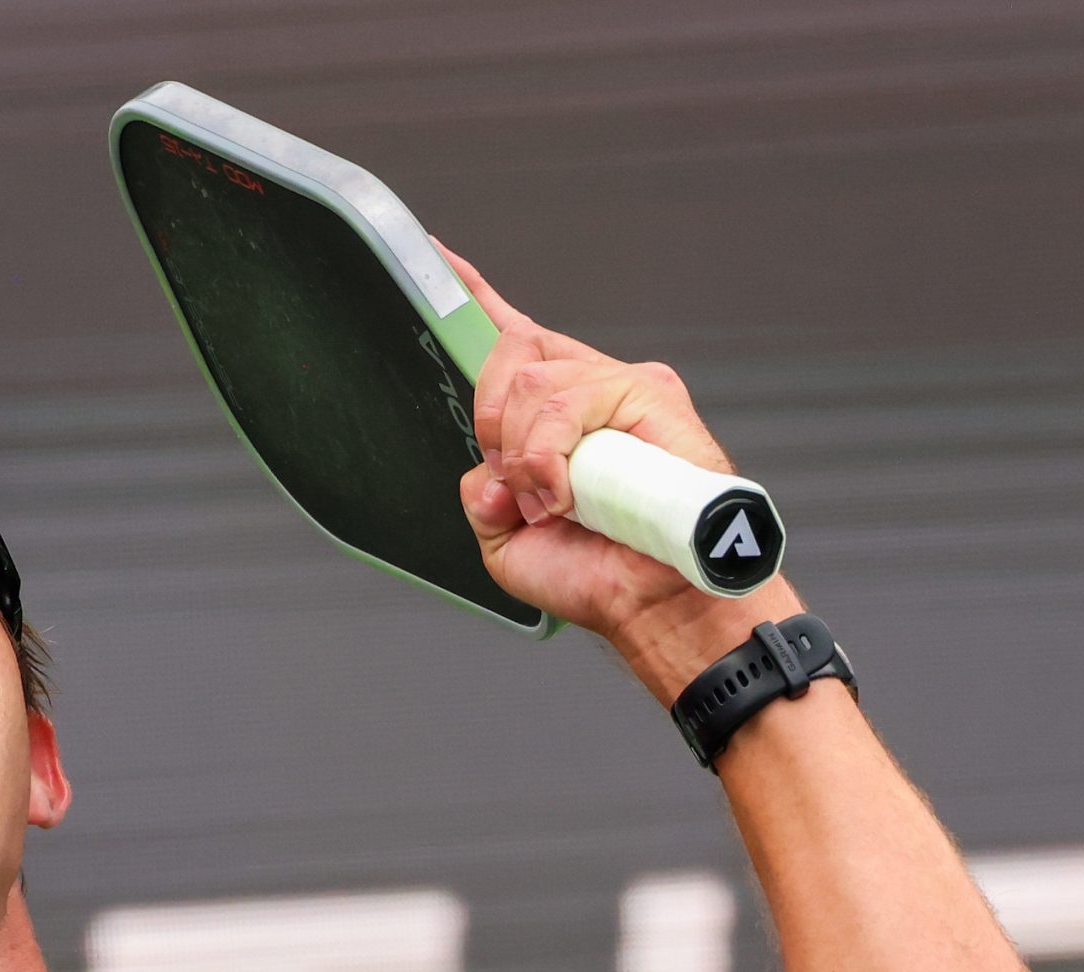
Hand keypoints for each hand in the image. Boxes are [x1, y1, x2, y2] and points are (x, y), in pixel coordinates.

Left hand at [437, 243, 787, 669]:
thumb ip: (481, 498)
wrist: (647, 603)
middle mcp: (586, 391)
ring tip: (557, 503)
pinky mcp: (649, 393)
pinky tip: (569, 494)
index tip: (434, 257)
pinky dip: (552, 456)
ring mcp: (618, 388)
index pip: (508, 340)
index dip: (471, 300)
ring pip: (534, 384)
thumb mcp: (506, 542)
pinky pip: (571, 401)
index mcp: (553, 416)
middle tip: (520, 483)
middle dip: (494, 425)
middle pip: (509, 356)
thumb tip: (483, 472)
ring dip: (528, 457)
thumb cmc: (595, 575)